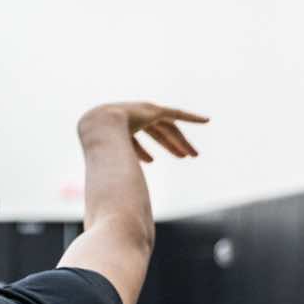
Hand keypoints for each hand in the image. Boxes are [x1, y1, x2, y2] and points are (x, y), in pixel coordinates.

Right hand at [82, 102, 208, 162]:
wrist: (98, 128)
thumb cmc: (98, 149)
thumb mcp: (107, 162)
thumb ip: (112, 173)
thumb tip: (109, 194)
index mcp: (122, 128)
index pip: (137, 139)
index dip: (145, 150)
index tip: (152, 162)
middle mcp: (135, 118)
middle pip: (158, 133)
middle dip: (171, 146)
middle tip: (185, 158)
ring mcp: (144, 113)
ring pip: (168, 128)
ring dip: (180, 142)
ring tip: (192, 156)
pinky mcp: (154, 110)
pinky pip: (176, 113)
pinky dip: (191, 117)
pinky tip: (206, 121)